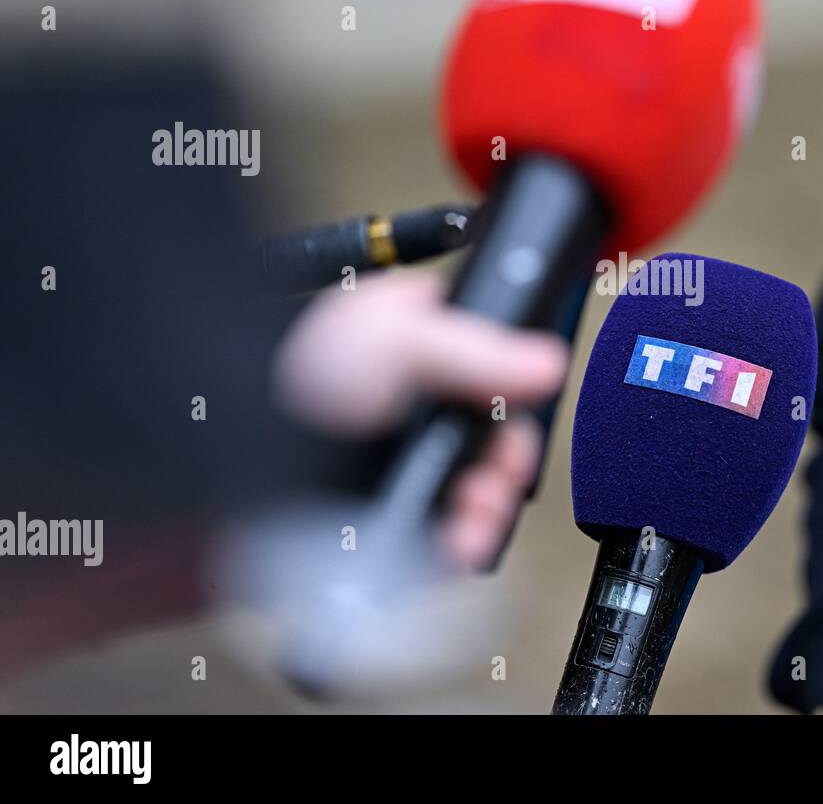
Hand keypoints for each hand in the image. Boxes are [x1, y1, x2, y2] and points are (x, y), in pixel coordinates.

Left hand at [272, 269, 568, 569]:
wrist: (218, 483)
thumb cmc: (279, 391)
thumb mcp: (390, 340)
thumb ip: (477, 349)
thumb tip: (546, 362)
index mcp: (403, 342)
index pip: (486, 355)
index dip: (512, 379)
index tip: (521, 397)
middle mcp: (404, 405)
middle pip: (490, 430)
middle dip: (506, 453)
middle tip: (501, 466)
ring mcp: (397, 466)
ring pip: (473, 485)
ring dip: (490, 500)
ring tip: (478, 507)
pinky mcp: (390, 521)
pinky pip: (447, 535)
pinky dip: (464, 541)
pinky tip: (460, 538)